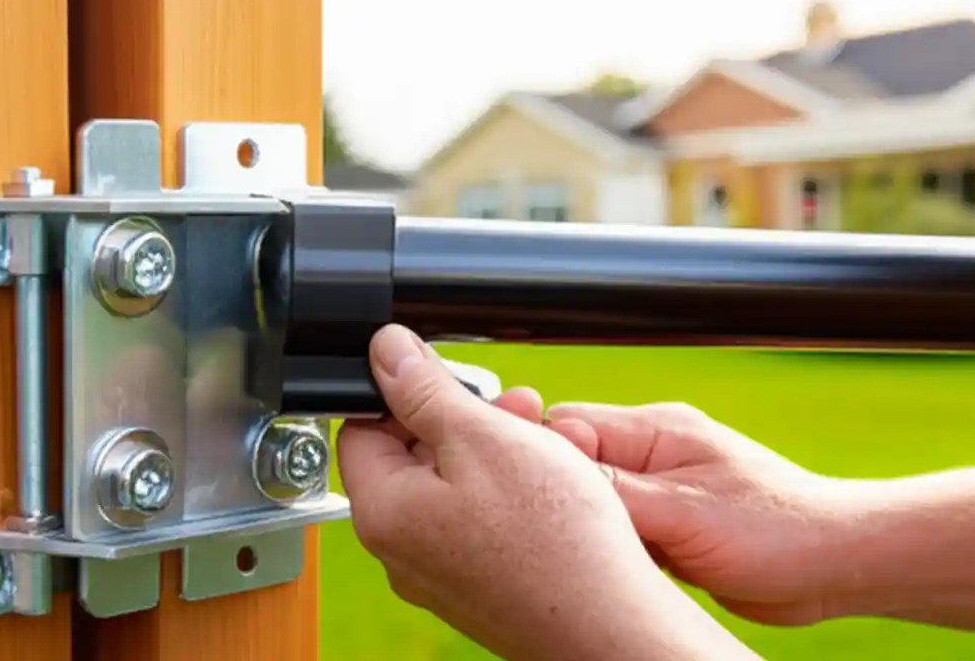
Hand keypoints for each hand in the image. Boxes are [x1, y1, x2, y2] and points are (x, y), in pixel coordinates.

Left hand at [338, 326, 753, 660]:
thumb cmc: (554, 542)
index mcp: (385, 514)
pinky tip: (551, 484)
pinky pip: (480, 523)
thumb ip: (424, 389)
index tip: (450, 379)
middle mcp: (403, 553)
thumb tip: (383, 350)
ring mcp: (442, 576)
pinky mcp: (480, 588)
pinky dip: (510, 493)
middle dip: (464, 419)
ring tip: (545, 442)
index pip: (362, 429)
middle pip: (412, 457)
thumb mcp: (483, 436)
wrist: (612, 625)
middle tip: (514, 407)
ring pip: (452, 488)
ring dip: (494, 451)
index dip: (405, 393)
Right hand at [546, 402, 858, 625]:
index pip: (565, 424)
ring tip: (604, 549)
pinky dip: (614, 544)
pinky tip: (624, 564)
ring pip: (593, 497)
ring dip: (591, 524)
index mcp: (654, 429)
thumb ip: (614, 487)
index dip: (540, 456)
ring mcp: (661, 486)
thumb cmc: (775, 532)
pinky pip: (619, 525)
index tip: (532, 495)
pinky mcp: (670, 522)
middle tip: (562, 531)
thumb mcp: (683, 513)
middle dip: (561, 493)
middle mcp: (653, 451)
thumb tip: (549, 459)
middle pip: (572, 458)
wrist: (835, 564)